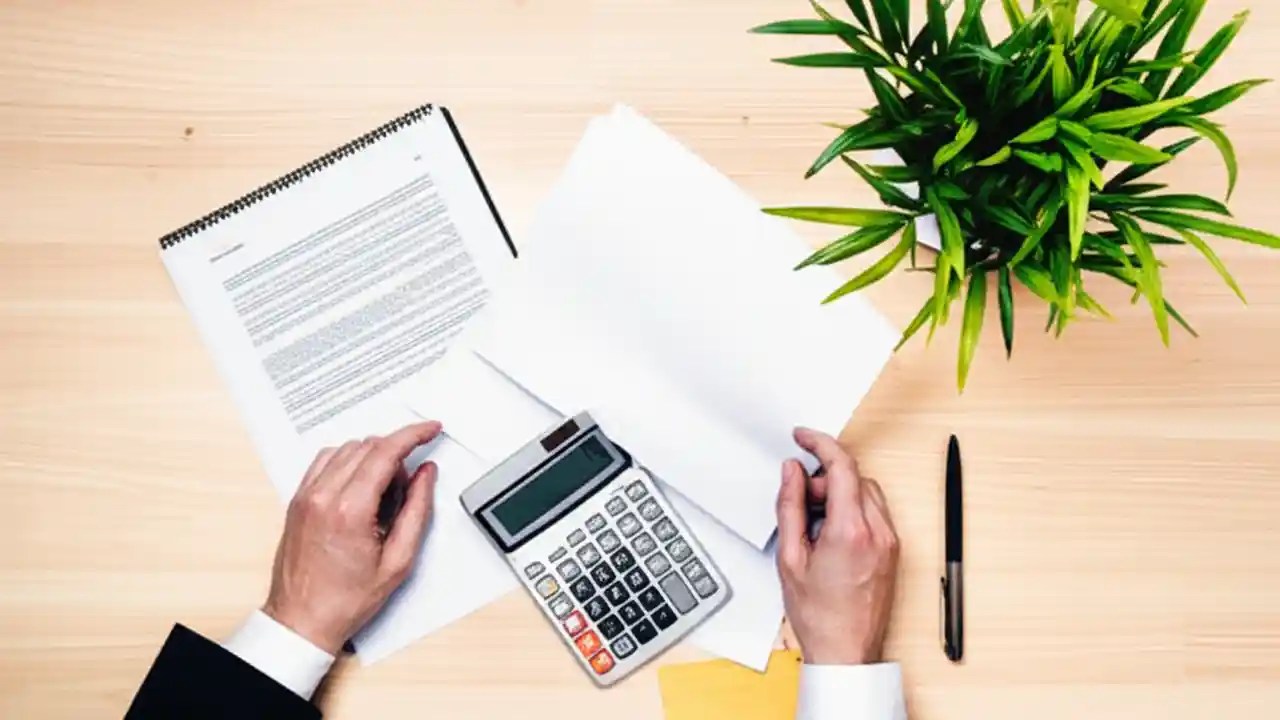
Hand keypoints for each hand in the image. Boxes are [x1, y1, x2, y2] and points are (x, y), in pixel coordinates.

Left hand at [263, 421, 442, 653]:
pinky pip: (325, 461)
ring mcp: (306, 496)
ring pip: (346, 449)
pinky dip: (348, 462)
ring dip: (372, 457)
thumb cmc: (346, 599)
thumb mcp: (398, 560)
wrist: (302, 619)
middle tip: (407, 487)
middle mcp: (323, 496)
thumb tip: (425, 475)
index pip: (385, 452)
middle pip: (367, 446)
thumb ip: (417, 510)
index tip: (430, 429)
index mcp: (350, 510)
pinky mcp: (297, 500)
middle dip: (396, 454)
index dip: (413, 435)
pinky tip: (360, 487)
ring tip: (383, 495)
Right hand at [776, 427, 898, 664]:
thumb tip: (792, 473)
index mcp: (851, 531)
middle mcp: (878, 532)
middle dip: (825, 480)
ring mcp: (890, 542)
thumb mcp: (790, 557)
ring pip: (866, 493)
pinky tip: (832, 536)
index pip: (841, 466)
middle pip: (854, 478)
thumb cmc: (819, 616)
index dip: (819, 444)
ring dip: (840, 496)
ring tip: (815, 526)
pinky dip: (852, 512)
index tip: (803, 438)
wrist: (846, 653)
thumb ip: (790, 507)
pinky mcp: (893, 551)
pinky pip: (874, 514)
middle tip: (800, 503)